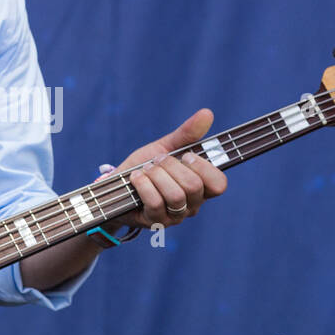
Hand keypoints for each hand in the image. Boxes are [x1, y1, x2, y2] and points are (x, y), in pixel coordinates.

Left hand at [102, 108, 226, 233]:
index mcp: (200, 187)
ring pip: (176, 196)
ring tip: (146, 170)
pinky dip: (143, 184)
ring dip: (156, 175)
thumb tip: (207, 113)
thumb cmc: (144, 166)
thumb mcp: (165, 147)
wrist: (115, 185)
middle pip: (194, 186)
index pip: (219, 184)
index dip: (204, 167)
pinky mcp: (154, 222)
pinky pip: (155, 202)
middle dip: (171, 166)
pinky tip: (135, 178)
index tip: (187, 156)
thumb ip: (187, 134)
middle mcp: (191, 205)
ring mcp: (174, 217)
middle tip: (158, 161)